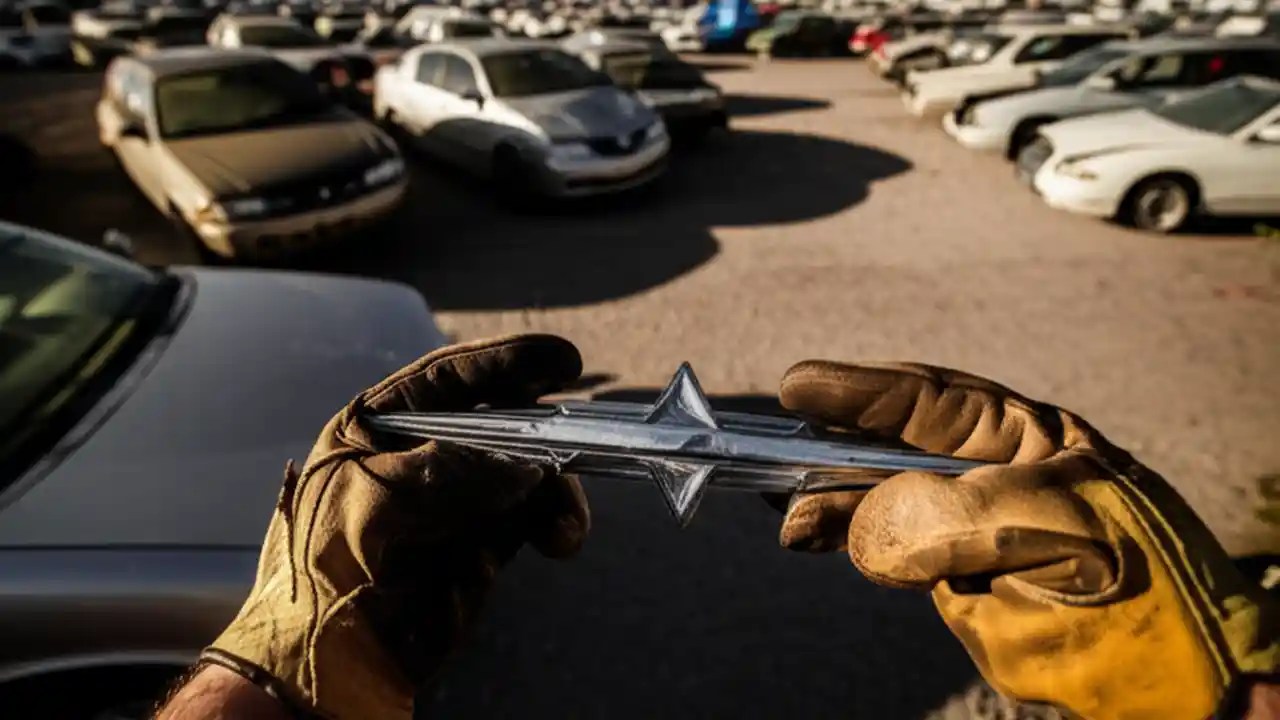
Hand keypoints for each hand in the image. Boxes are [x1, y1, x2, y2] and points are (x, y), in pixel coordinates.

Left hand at [203, 335, 589, 719]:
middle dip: (543, 433)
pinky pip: (531, 519)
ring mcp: (453, 502)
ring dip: (556, 491)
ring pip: (526, 473)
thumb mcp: (373, 497)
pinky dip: (554, 524)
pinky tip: (561, 540)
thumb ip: (449, 470)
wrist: (326, 658)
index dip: (507, 362)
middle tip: (581, 441)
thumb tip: (523, 467)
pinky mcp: (480, 544)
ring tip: (567, 527)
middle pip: (499, 423)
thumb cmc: (324, 565)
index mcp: (376, 428)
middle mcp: (421, 457)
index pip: (449, 378)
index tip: (565, 360)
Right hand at [776, 361, 1278, 719]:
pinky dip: (840, 540)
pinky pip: (879, 548)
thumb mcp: (1051, 523)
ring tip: (788, 512)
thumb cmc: (1139, 579)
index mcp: (1027, 436)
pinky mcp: (947, 577)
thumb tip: (856, 530)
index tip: (796, 386)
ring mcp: (963, 526)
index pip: (930, 399)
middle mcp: (986, 473)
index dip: (861, 389)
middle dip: (830, 449)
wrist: (1174, 679)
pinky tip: (808, 536)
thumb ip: (947, 515)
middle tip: (772, 456)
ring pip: (874, 498)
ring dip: (824, 499)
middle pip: (889, 445)